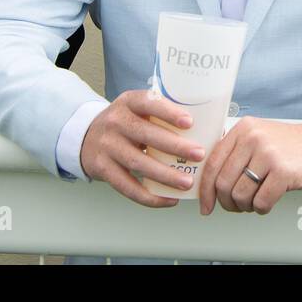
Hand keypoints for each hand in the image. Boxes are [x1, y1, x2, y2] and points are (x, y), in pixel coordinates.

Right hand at [78, 90, 203, 207]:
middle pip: (145, 134)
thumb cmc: (128, 123)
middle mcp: (115, 121)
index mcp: (129, 102)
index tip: (190, 122)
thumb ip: (164, 116)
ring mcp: (106, 145)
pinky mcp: (101, 168)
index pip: (148, 102)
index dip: (168, 112)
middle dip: (174, 146)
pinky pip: (126, 186)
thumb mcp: (139, 110)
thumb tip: (213, 130)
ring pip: (137, 162)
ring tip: (187, 182)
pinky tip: (168, 200)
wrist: (88, 137)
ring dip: (165, 175)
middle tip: (199, 155)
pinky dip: (148, 196)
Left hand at [198, 117, 301, 215]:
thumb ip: (235, 152)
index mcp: (243, 129)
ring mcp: (269, 154)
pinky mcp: (284, 171)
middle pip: (223, 182)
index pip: (213, 163)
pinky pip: (261, 201)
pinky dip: (261, 208)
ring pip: (240, 195)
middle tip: (235, 206)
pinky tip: (268, 202)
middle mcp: (253, 138)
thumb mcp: (259, 137)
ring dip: (245, 206)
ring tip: (255, 202)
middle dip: (227, 202)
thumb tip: (208, 181)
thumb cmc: (291, 145)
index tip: (206, 204)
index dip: (205, 189)